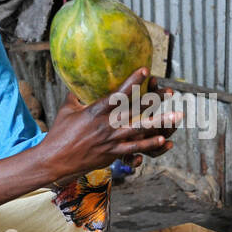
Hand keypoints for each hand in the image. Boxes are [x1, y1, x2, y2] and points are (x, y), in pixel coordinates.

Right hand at [38, 69, 180, 180]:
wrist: (54, 161)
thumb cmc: (59, 134)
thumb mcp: (66, 110)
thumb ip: (76, 96)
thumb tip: (78, 83)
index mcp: (95, 110)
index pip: (118, 94)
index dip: (133, 81)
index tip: (146, 70)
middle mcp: (106, 124)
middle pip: (135, 110)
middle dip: (154, 100)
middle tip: (171, 91)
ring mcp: (111, 140)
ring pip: (140, 129)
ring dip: (160, 122)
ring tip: (177, 116)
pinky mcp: (112, 153)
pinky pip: (134, 148)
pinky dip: (149, 144)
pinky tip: (163, 140)